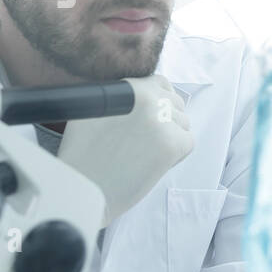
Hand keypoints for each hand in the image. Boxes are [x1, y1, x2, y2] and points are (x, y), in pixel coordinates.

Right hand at [58, 74, 193, 226]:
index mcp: (130, 88)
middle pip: (176, 103)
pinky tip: (153, 162)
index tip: (153, 115)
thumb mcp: (94, 109)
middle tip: (146, 140)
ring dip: (171, 136)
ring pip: (184, 123)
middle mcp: (148, 99)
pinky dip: (176, 154)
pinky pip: (188, 142)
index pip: (161, 84)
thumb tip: (142, 91)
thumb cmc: (83, 154)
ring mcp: (162, 121)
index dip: (159, 100)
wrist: (83, 188)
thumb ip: (121, 96)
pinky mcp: (172, 145)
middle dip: (166, 119)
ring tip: (145, 153)